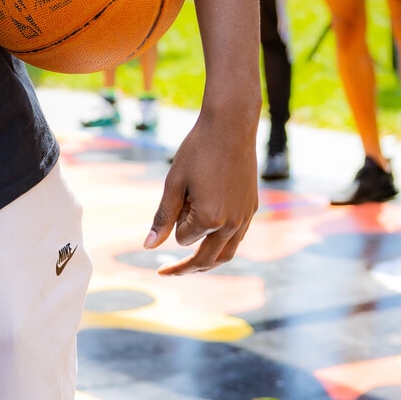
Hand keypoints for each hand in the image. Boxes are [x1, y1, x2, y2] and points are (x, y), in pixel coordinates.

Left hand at [146, 110, 256, 273]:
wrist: (231, 126)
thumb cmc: (197, 151)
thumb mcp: (174, 184)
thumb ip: (162, 218)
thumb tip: (148, 247)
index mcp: (210, 219)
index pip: (183, 239)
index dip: (174, 223)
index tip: (176, 198)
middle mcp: (232, 224)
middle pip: (207, 260)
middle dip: (185, 268)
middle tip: (164, 273)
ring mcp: (245, 218)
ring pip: (227, 254)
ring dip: (207, 262)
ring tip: (188, 266)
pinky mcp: (252, 209)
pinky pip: (238, 238)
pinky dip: (222, 244)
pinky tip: (210, 239)